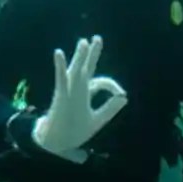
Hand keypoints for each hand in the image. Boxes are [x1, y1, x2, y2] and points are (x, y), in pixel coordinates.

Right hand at [32, 35, 127, 163]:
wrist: (57, 143)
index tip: (121, 94)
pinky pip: (61, 80)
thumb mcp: (98, 120)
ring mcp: (69, 92)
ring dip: (80, 56)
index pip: (101, 82)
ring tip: (84, 42)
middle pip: (86, 69)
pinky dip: (60, 67)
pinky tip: (59, 53)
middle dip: (92, 54)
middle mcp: (77, 90)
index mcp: (86, 94)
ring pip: (75, 71)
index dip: (112, 85)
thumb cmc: (75, 132)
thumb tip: (125, 97)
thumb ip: (110, 109)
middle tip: (96, 38)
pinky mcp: (61, 97)